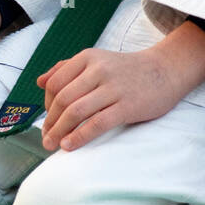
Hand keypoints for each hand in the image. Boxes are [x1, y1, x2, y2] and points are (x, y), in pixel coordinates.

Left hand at [40, 21, 204, 150]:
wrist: (166, 70)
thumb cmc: (126, 70)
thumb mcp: (96, 60)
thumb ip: (66, 68)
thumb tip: (39, 81)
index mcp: (87, 58)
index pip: (55, 83)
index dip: (46, 105)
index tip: (49, 119)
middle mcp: (98, 70)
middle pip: (63, 99)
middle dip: (50, 122)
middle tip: (45, 138)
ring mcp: (113, 88)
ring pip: (76, 112)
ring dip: (59, 132)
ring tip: (53, 145)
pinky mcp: (127, 106)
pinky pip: (96, 124)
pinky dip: (79, 136)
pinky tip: (69, 146)